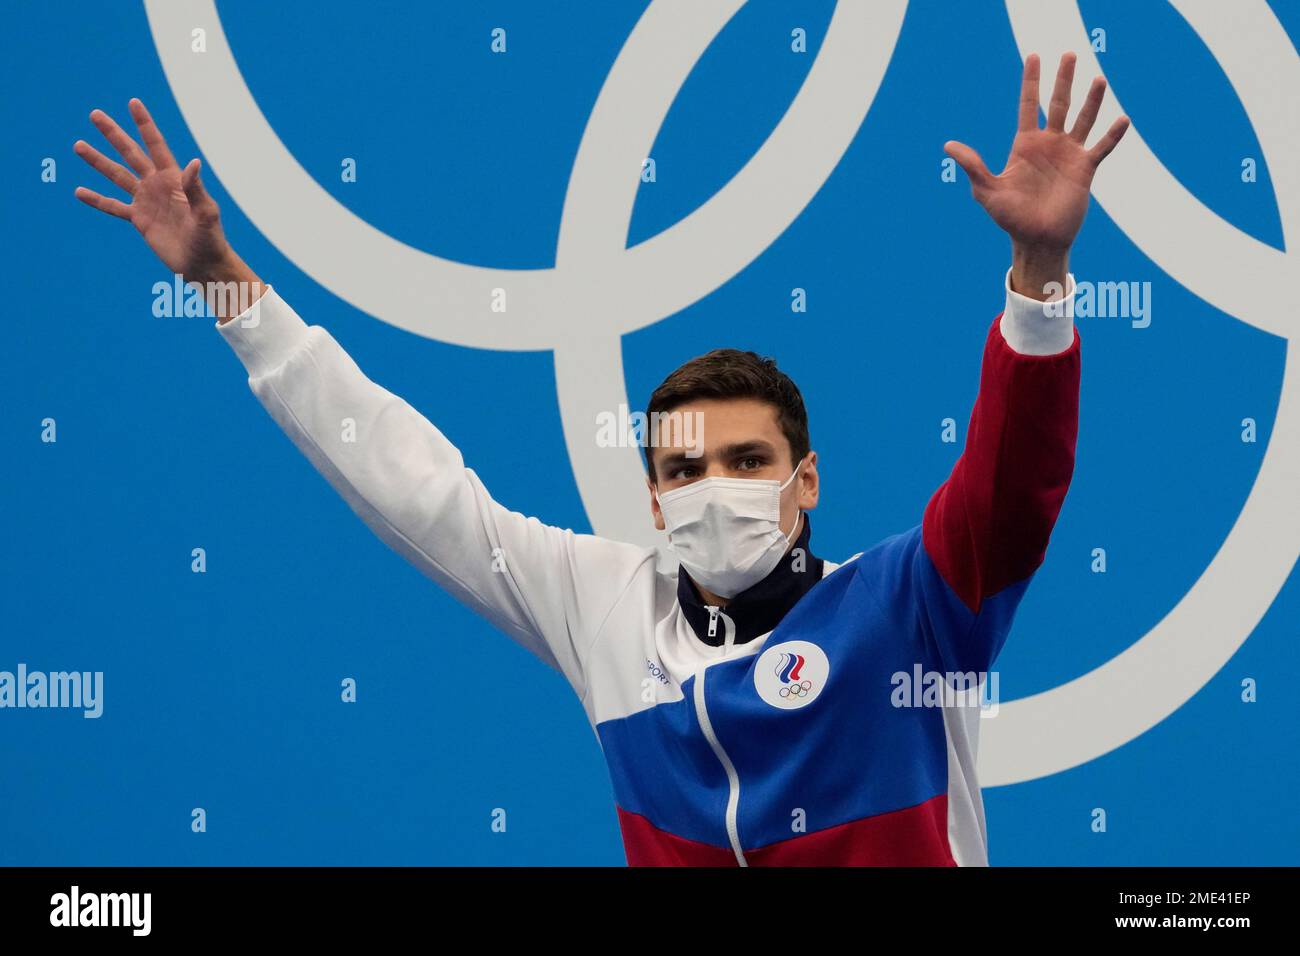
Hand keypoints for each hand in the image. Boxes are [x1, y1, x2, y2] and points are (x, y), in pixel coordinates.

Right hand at [74, 99, 260, 318]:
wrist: (202, 263)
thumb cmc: (210, 238)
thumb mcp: (206, 213)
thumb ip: (196, 189)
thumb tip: (194, 162)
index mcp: (174, 179)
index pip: (156, 145)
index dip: (144, 124)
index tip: (133, 102)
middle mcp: (157, 185)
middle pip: (131, 153)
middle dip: (113, 134)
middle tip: (95, 114)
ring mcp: (146, 201)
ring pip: (117, 176)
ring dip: (98, 161)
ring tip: (78, 145)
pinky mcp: (139, 220)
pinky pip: (114, 207)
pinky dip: (97, 200)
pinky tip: (79, 191)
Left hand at [944, 53, 1129, 297]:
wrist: (1036, 240)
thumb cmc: (1010, 218)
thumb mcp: (987, 191)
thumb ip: (973, 166)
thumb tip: (948, 146)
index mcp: (1025, 145)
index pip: (1028, 105)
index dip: (1030, 81)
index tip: (1033, 57)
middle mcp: (1049, 144)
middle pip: (1058, 103)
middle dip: (1063, 79)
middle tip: (1070, 53)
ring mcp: (1069, 155)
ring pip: (1083, 120)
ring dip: (1091, 101)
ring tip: (1099, 79)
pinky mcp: (1085, 169)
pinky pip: (1101, 148)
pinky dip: (1112, 135)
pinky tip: (1122, 120)